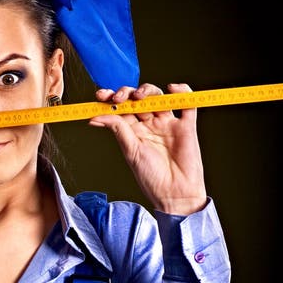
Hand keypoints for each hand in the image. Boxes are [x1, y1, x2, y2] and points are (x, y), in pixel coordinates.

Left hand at [88, 82, 206, 214]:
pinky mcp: (187, 126)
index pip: (121, 110)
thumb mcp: (131, 152)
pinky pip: (187, 103)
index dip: (111, 99)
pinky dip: (182, 91)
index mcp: (134, 133)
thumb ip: (118, 130)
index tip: (101, 95)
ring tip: (140, 96)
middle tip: (119, 97)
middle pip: (138, 100)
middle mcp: (150, 126)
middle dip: (127, 93)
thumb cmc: (152, 178)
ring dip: (148, 90)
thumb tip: (95, 116)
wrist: (175, 193)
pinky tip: (172, 89)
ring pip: (158, 97)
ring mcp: (168, 124)